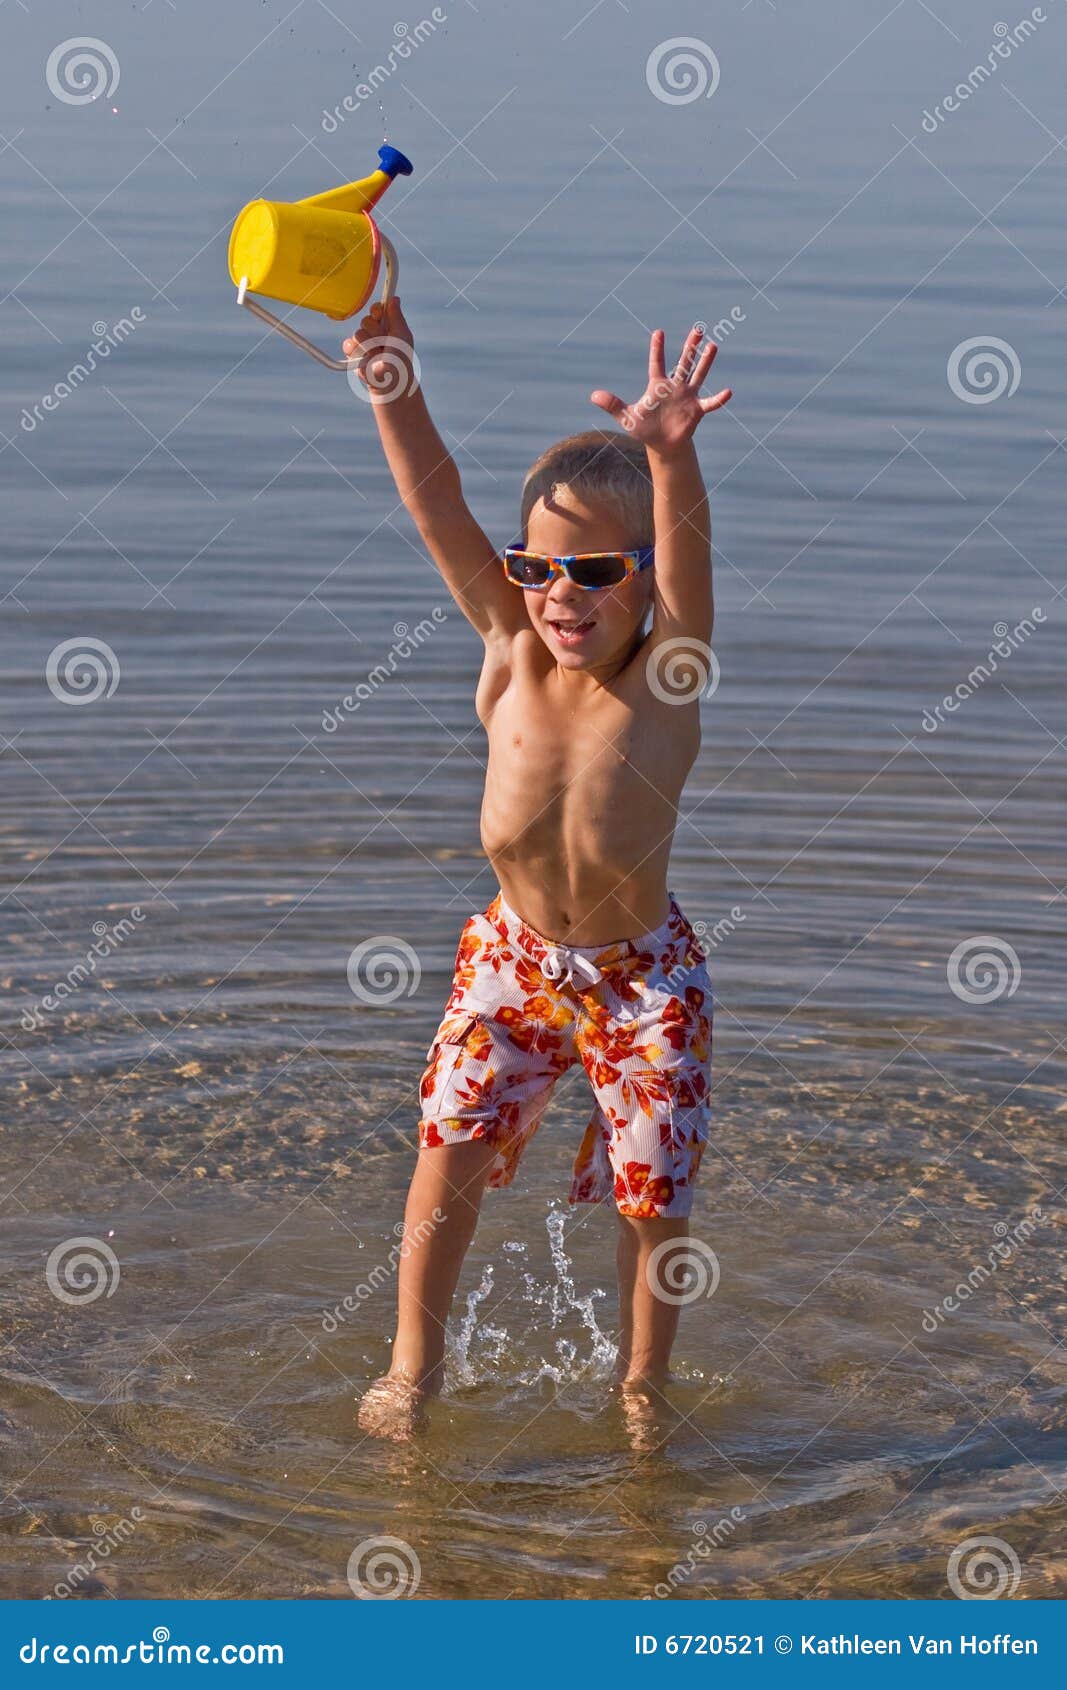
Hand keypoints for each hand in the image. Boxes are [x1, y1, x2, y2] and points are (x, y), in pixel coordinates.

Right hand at [342, 295, 415, 391]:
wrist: (391, 381)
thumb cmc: (401, 360)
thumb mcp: (403, 335)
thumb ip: (397, 316)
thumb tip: (394, 298)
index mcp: (386, 325)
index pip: (376, 309)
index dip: (377, 310)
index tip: (379, 314)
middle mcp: (374, 332)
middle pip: (366, 320)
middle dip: (376, 332)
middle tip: (385, 344)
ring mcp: (363, 343)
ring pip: (358, 333)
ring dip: (370, 346)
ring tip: (378, 356)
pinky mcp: (354, 354)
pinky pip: (348, 345)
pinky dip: (356, 351)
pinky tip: (365, 359)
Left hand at [591, 325, 730, 452]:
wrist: (662, 445)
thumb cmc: (645, 429)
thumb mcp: (627, 418)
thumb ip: (613, 405)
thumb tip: (593, 396)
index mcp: (658, 385)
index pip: (657, 363)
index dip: (657, 349)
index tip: (658, 332)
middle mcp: (675, 386)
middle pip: (684, 362)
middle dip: (690, 347)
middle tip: (698, 329)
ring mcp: (688, 396)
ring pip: (698, 375)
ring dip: (705, 362)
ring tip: (713, 346)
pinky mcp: (697, 410)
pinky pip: (710, 402)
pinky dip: (718, 398)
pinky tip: (728, 392)